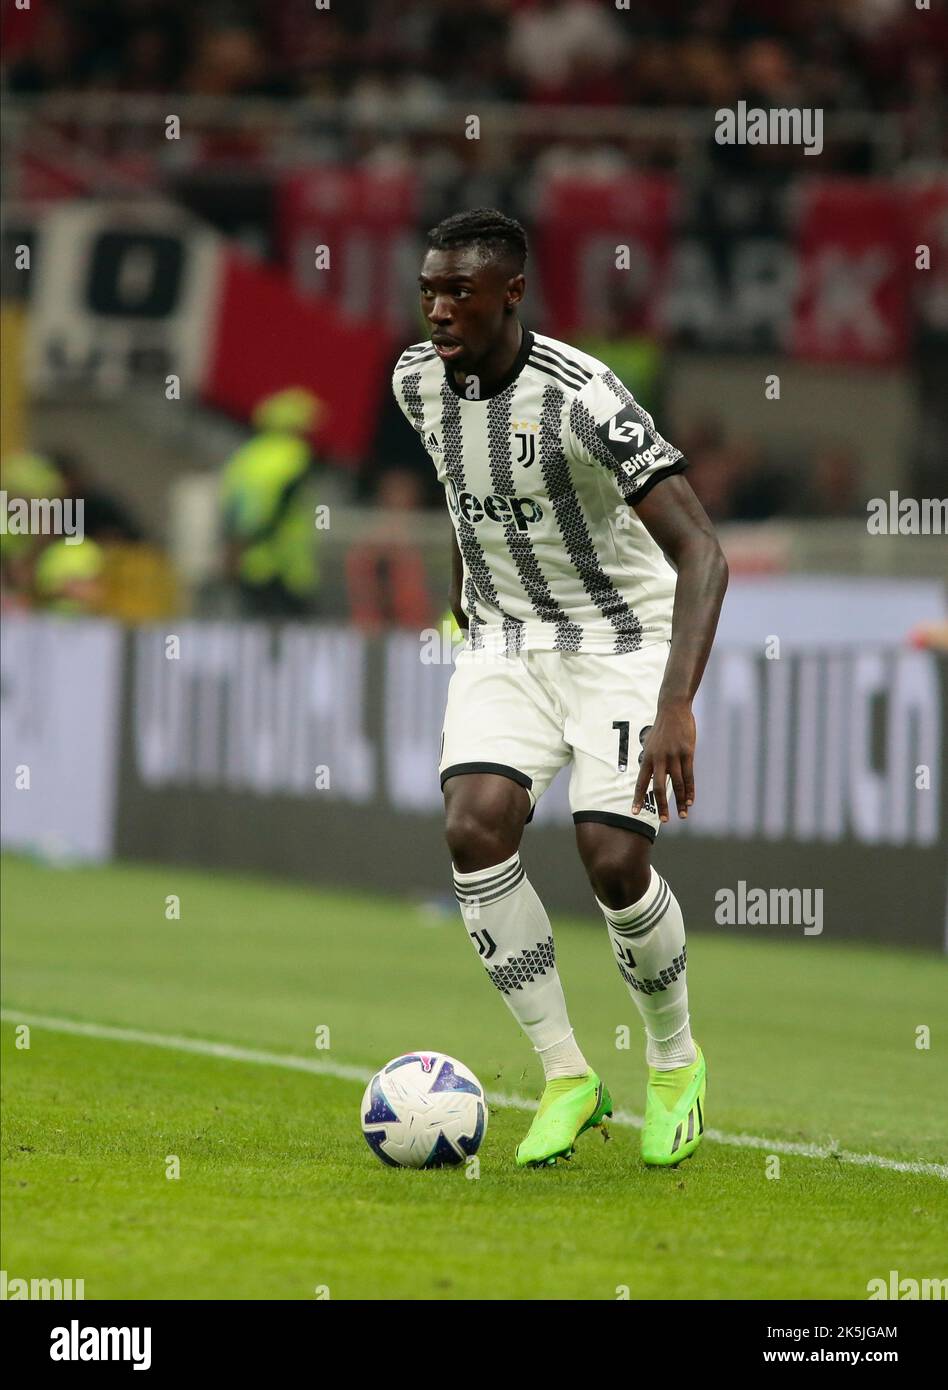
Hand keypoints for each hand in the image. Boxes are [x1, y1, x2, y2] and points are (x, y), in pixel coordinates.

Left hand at [631, 699, 695, 821]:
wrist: (673, 709)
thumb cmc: (662, 728)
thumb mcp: (651, 744)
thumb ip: (652, 760)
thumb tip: (653, 776)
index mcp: (648, 758)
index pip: (641, 782)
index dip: (637, 798)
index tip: (634, 812)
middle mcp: (658, 759)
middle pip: (658, 787)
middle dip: (661, 806)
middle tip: (664, 820)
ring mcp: (673, 756)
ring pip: (676, 784)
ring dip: (680, 801)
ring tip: (683, 815)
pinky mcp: (687, 752)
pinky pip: (689, 775)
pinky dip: (689, 790)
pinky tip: (690, 801)